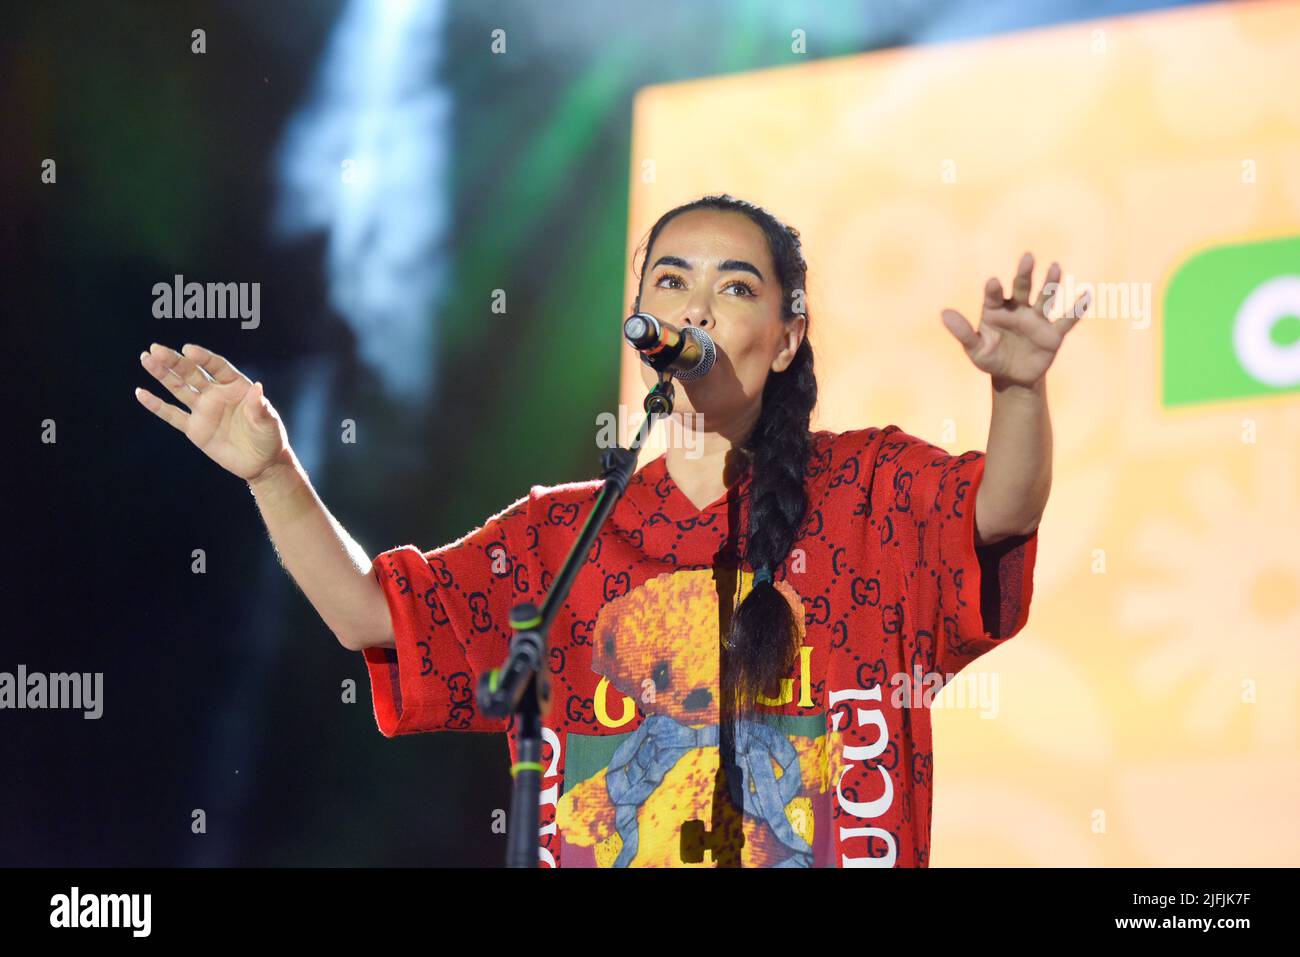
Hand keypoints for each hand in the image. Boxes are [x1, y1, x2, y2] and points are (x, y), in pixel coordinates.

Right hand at [134, 342, 290, 482]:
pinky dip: (156, 405)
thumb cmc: (269, 438)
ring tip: (146, 358)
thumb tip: (257, 388)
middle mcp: (216, 394)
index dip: (203, 358)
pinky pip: (172, 415)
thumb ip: (260, 407)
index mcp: (236, 386)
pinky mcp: (194, 429)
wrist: (262, 463)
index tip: (188, 349)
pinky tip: (140, 393)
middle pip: (192, 373)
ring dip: (162, 374)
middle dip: (174, 361)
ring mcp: (203, 410)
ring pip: (178, 388)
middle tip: (156, 349)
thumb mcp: (269, 423)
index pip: (217, 367)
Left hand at [941, 253, 1088, 388]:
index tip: (993, 283)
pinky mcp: (1053, 334)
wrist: (1013, 377)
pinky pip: (1066, 319)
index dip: (993, 290)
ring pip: (1045, 298)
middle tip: (1027, 258)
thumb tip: (944, 313)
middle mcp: (1018, 309)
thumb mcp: (975, 349)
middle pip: (1022, 288)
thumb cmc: (991, 358)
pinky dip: (1076, 309)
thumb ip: (963, 332)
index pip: (994, 296)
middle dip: (1025, 274)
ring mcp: (1037, 319)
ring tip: (1054, 267)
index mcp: (996, 310)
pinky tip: (1086, 295)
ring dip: (1050, 284)